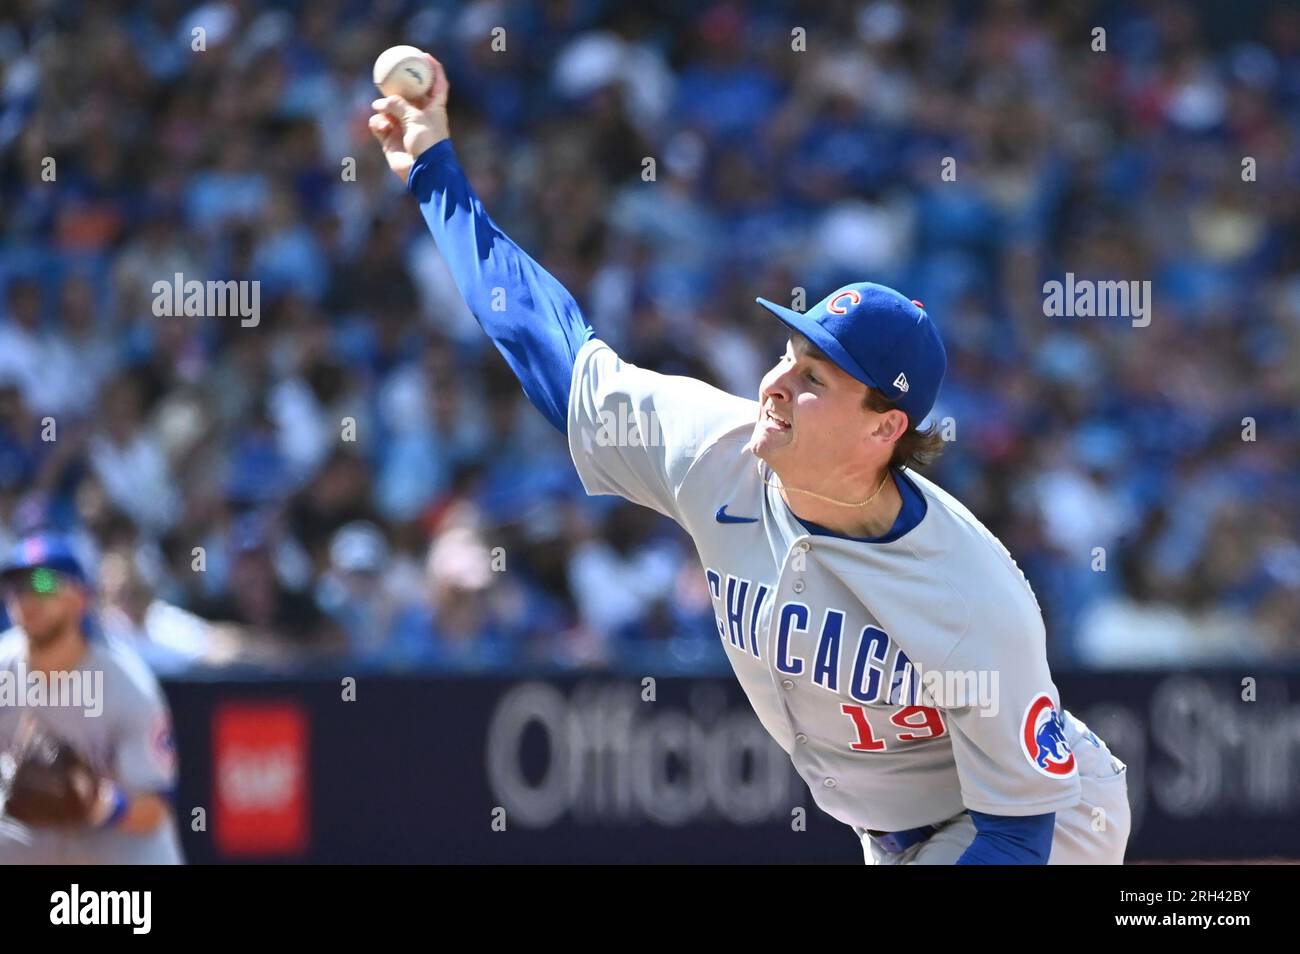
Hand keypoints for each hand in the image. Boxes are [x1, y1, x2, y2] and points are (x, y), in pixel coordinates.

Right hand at [369, 52, 450, 183]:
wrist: (424, 172)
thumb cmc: (428, 143)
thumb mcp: (415, 118)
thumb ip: (398, 105)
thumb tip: (379, 104)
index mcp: (435, 108)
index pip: (438, 84)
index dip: (434, 69)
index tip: (424, 55)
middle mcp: (420, 116)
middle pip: (409, 94)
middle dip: (398, 85)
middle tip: (388, 74)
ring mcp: (404, 127)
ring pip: (390, 108)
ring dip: (384, 107)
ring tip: (381, 108)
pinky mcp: (391, 139)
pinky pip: (379, 124)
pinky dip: (377, 123)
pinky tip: (380, 126)